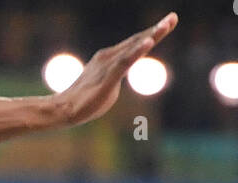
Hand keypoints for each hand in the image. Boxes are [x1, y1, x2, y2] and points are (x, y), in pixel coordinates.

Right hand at [53, 13, 177, 126]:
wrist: (63, 110)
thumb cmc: (84, 101)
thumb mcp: (106, 86)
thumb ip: (117, 76)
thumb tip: (122, 75)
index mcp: (110, 58)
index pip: (134, 43)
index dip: (152, 33)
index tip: (168, 22)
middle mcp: (110, 57)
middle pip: (137, 41)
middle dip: (157, 29)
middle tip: (174, 17)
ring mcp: (108, 66)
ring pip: (133, 48)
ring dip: (151, 36)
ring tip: (167, 24)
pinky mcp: (107, 78)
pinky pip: (125, 63)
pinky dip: (137, 52)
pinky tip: (148, 43)